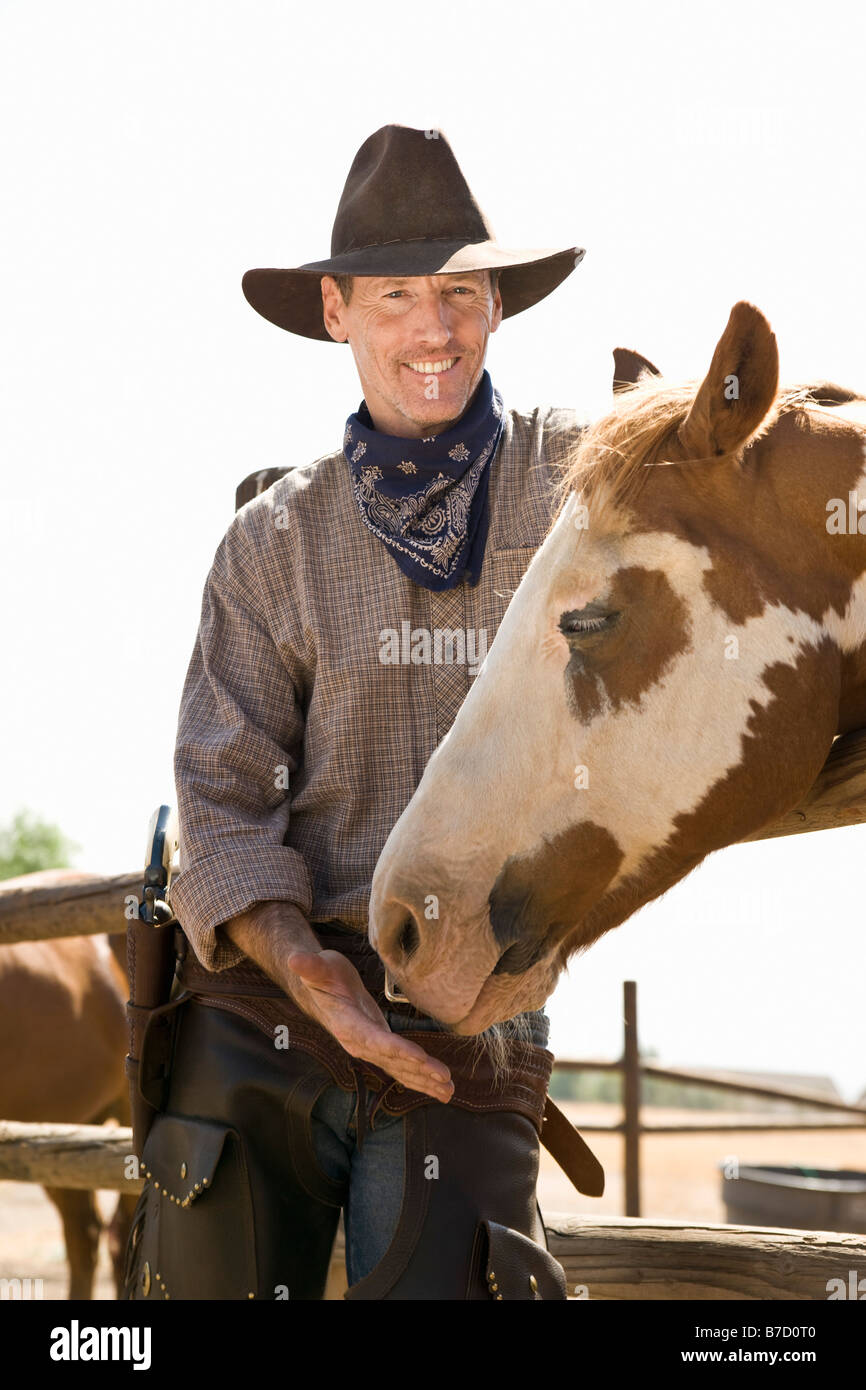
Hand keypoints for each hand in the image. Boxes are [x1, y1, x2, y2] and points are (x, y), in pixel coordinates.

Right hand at [286, 948, 453, 1103]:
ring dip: (425, 1081)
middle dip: (419, 1070)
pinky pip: (402, 1067)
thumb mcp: (317, 967)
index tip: (419, 1057)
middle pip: (392, 1060)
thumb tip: (295, 958)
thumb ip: (310, 966)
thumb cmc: (322, 975)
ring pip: (400, 1069)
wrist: (321, 990)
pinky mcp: (380, 1048)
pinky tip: (440, 1089)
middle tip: (444, 1078)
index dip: (397, 1050)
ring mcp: (370, 1049)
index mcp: (347, 1025)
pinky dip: (421, 1078)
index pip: (374, 1040)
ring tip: (449, 1092)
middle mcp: (359, 1043)